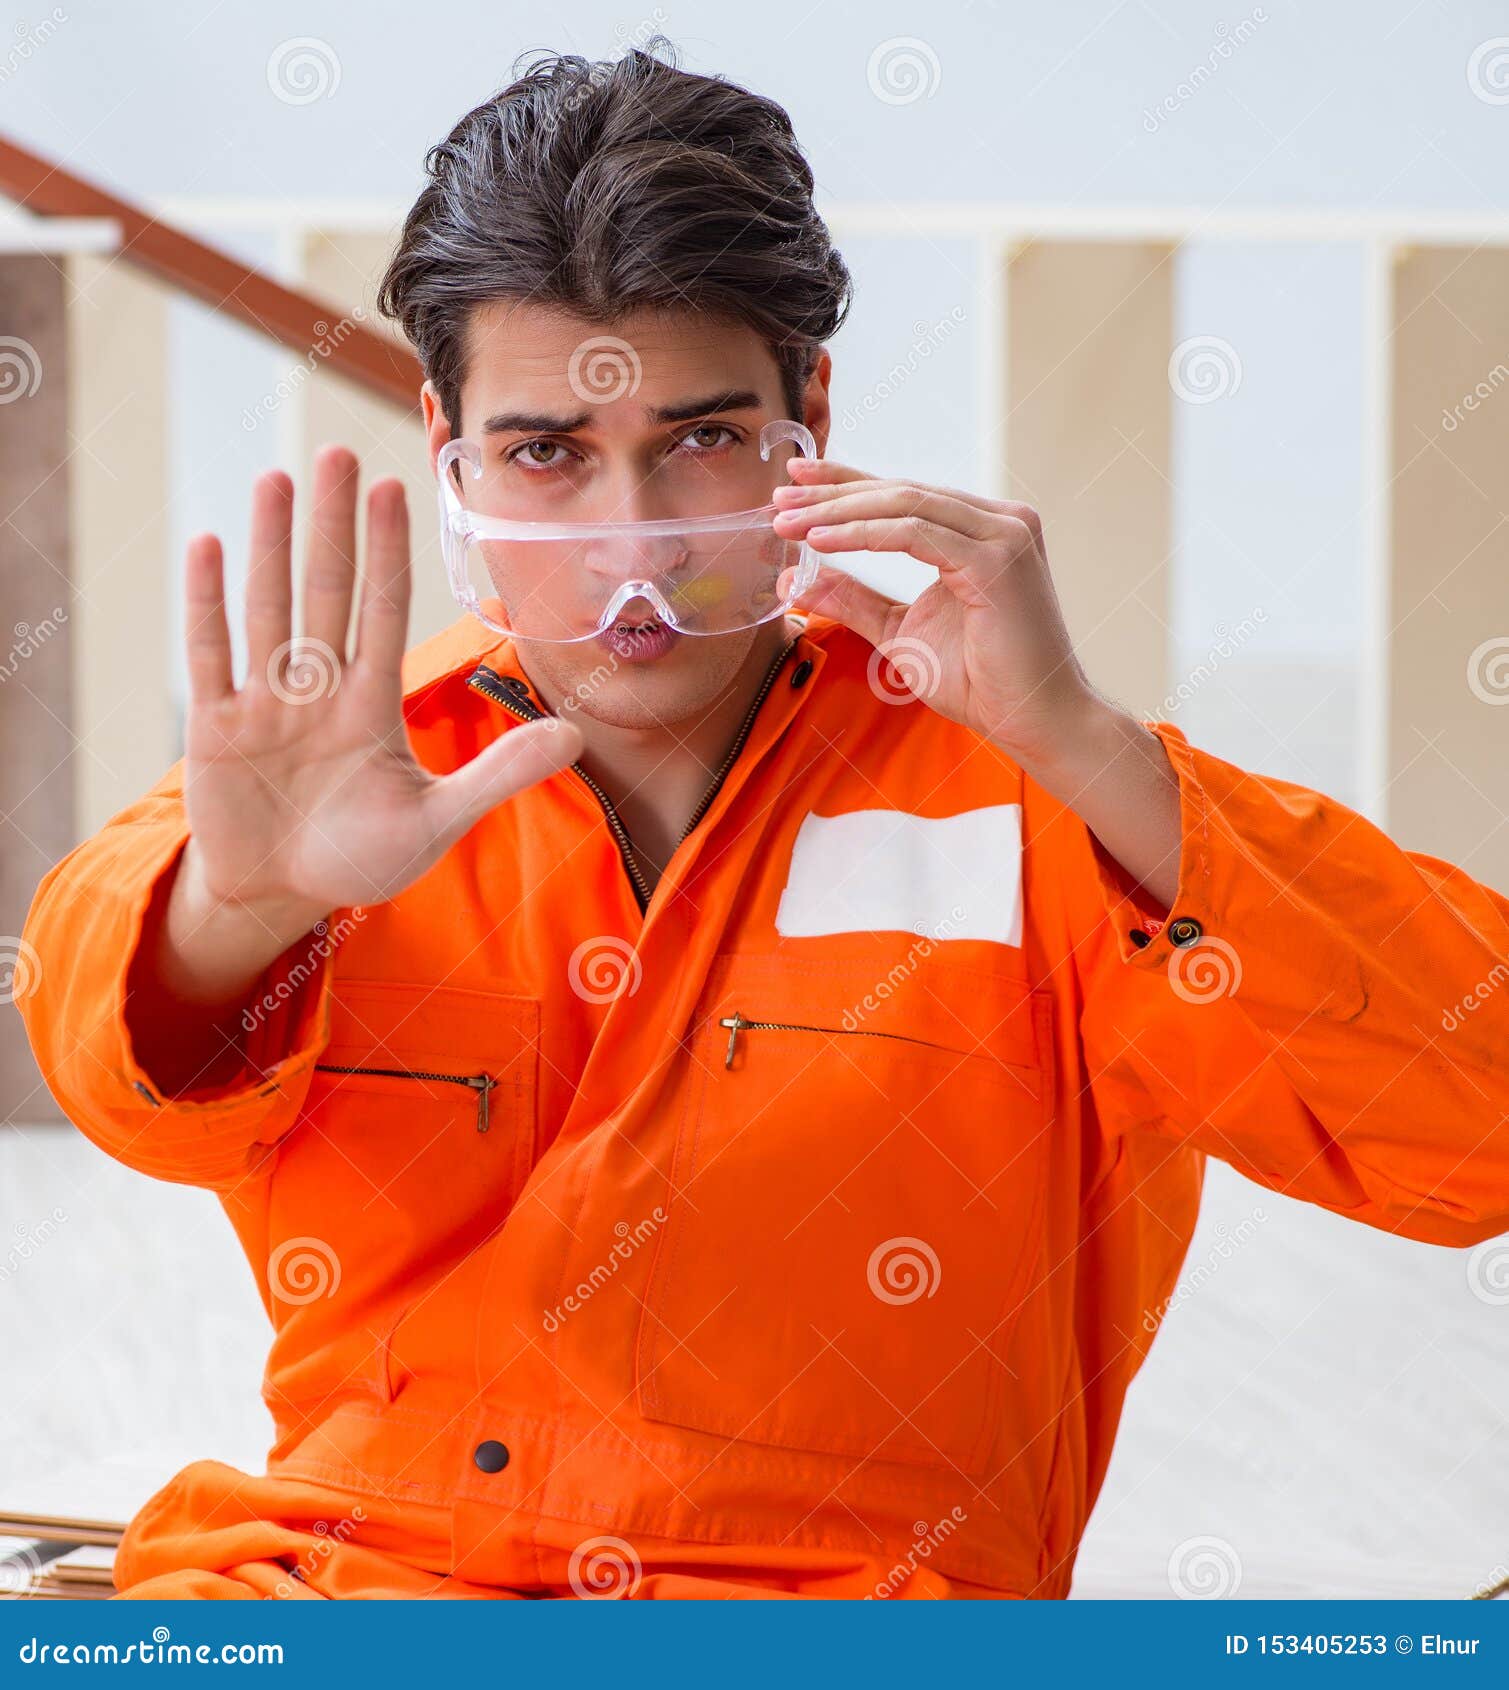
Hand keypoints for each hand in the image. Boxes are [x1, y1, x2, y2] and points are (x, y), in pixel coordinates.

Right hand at [177, 446, 579, 948]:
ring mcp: (266, 704)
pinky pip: (211, 656)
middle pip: (328, 592)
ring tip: (277, 479)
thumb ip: (499, 774)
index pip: (384, 611)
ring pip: (270, 609)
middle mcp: (320, 690)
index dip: (390, 552)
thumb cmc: (359, 856)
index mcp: (373, 706)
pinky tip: (208, 545)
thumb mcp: (437, 819)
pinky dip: (209, 605)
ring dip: (272, 546)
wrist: (283, 895)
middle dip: (335, 526)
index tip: (398, 489)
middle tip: (339, 454)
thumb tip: (577, 736)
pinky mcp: (217, 728)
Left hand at [772, 457, 1181, 905]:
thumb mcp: (900, 632)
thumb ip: (855, 600)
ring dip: (839, 511)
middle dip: (832, 493)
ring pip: (905, 504)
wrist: (1034, 720)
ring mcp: (1003, 533)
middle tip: (778, 498)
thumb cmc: (980, 682)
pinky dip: (863, 535)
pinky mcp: (997, 558)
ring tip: (790, 523)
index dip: (845, 484)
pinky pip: (915, 533)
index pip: (903, 496)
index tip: (793, 484)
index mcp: (980, 531)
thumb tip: (797, 579)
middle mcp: (999, 521)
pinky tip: (823, 541)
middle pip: (900, 491)